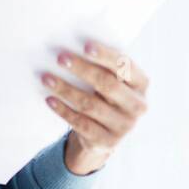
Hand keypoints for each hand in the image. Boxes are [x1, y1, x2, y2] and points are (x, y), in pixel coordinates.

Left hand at [41, 40, 149, 174]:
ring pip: (90, 105)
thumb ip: (104, 67)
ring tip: (47, 78)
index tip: (85, 46)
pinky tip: (50, 99)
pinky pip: (81, 123)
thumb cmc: (105, 96)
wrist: (105, 134)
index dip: (106, 56)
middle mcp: (137, 105)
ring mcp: (124, 126)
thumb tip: (73, 48)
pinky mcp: (108, 142)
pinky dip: (63, 110)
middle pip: (108, 85)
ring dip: (66, 90)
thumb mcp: (113, 81)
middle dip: (83, 69)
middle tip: (61, 58)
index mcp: (141, 84)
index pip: (125, 66)